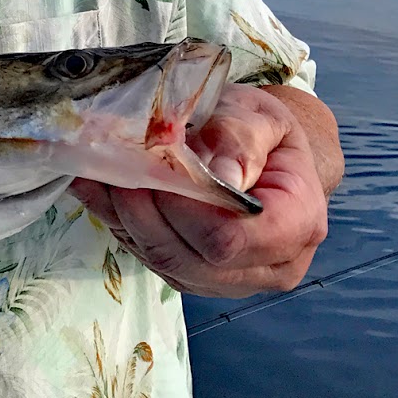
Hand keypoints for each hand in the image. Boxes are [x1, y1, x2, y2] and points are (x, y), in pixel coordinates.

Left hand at [71, 83, 334, 298]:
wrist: (263, 152)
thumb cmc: (263, 132)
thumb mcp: (261, 118)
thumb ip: (240, 140)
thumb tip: (219, 176)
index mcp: (299, 225)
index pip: (231, 239)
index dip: (185, 208)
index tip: (157, 165)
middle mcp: (268, 266)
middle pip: (189, 256)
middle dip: (145, 210)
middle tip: (115, 163)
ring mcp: (226, 279)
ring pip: (161, 261)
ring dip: (123, 216)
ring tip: (100, 170)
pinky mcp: (190, 276)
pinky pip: (145, 257)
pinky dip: (116, 221)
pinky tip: (97, 185)